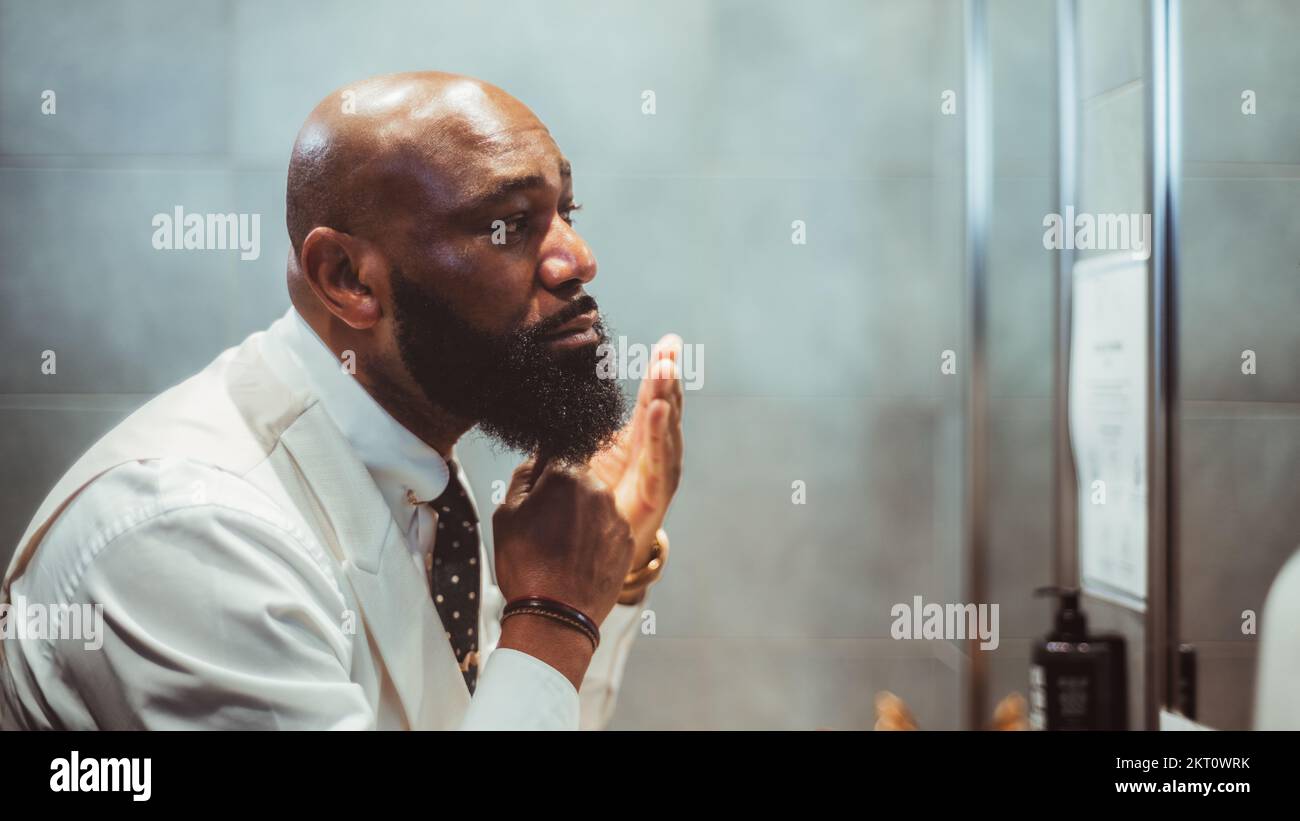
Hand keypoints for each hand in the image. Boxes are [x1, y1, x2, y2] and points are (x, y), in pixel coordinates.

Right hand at [492, 455, 634, 626]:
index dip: (546, 470)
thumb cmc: (527, 567)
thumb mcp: (506, 515)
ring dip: (582, 515)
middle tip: (546, 525)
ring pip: (596, 503)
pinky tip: (579, 558)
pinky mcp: (627, 540)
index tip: (539, 489)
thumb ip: (524, 477)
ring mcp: (617, 515)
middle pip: (580, 478)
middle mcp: (599, 489)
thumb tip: (538, 457)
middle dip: (565, 494)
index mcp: (567, 475)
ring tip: (562, 547)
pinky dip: (596, 537)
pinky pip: (609, 527)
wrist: (556, 616)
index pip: (559, 452)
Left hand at [589, 333, 684, 567]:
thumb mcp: (577, 469)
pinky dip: (660, 431)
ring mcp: (660, 471)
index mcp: (638, 444)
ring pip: (666, 427)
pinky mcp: (658, 490)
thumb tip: (553, 416)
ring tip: (665, 368)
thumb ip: (573, 442)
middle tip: (669, 347)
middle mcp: (654, 454)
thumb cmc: (589, 516)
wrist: (597, 563)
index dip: (657, 373)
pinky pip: (660, 456)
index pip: (649, 400)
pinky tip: (660, 408)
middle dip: (666, 377)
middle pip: (664, 408)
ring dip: (666, 396)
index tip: (668, 343)